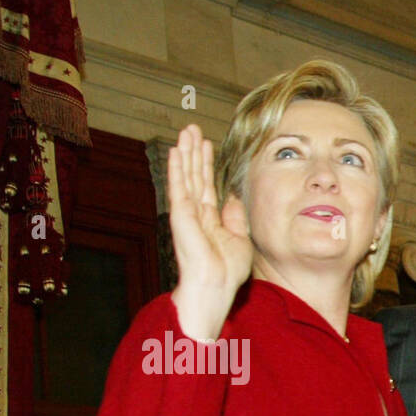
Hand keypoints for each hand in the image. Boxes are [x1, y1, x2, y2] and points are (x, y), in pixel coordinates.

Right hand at [167, 124, 252, 341]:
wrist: (216, 285)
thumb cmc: (227, 271)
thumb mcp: (239, 239)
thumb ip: (235, 217)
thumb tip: (233, 198)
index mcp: (210, 219)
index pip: (207, 185)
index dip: (206, 164)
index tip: (207, 144)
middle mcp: (196, 213)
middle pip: (194, 175)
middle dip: (193, 152)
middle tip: (192, 129)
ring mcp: (186, 213)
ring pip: (185, 175)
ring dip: (184, 153)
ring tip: (185, 131)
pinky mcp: (180, 214)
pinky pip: (178, 186)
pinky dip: (177, 167)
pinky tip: (176, 150)